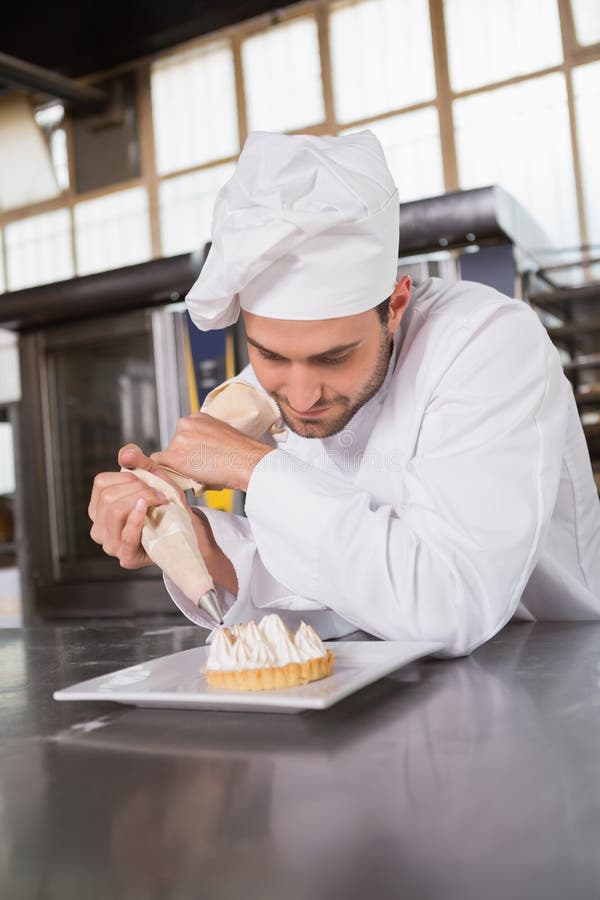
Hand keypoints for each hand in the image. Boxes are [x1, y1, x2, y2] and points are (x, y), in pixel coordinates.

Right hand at [88, 444, 184, 568]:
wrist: (184, 528)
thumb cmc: (165, 504)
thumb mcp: (152, 477)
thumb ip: (138, 461)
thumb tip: (125, 455)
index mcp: (99, 508)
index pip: (101, 484)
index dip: (127, 478)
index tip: (148, 482)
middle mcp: (99, 528)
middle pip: (108, 497)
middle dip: (137, 489)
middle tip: (158, 493)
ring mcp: (110, 545)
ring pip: (115, 512)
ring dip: (141, 500)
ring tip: (158, 500)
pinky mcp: (126, 558)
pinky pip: (125, 535)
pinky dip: (136, 518)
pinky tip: (146, 509)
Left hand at [150, 412, 272, 491]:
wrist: (247, 462)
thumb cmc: (241, 454)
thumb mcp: (222, 437)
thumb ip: (205, 441)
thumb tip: (197, 456)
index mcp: (197, 417)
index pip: (183, 435)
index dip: (189, 450)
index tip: (197, 459)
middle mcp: (185, 424)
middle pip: (173, 445)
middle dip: (183, 458)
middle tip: (198, 469)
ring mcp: (178, 439)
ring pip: (167, 457)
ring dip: (178, 467)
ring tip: (197, 476)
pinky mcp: (174, 456)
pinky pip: (159, 465)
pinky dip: (167, 474)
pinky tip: (182, 479)